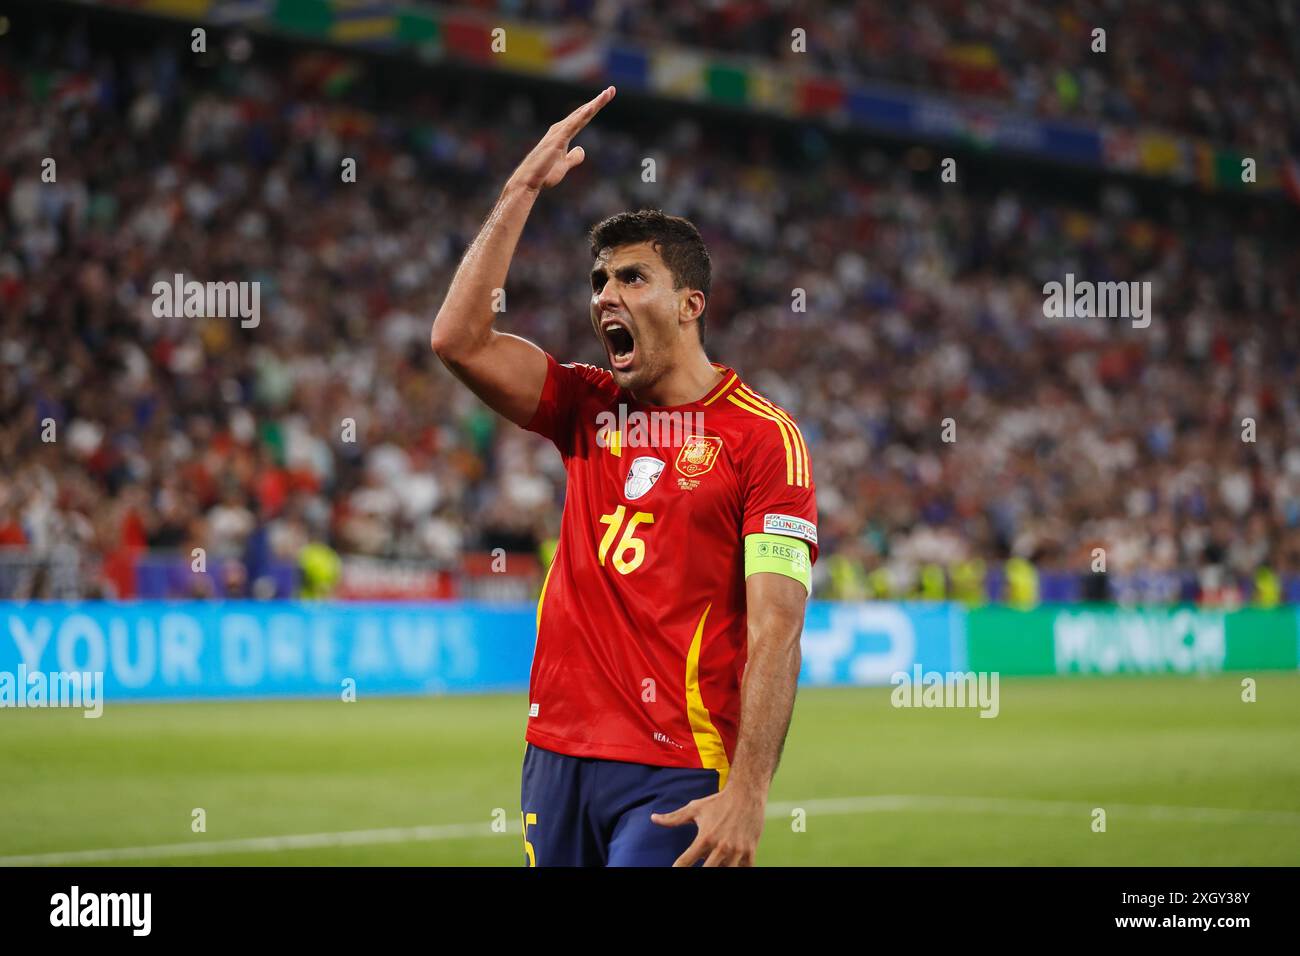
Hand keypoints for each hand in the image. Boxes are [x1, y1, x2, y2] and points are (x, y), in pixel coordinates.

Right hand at [505, 85, 615, 193]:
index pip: (582, 118)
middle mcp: (561, 129)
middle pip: (583, 112)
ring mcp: (559, 133)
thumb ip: (574, 157)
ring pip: (580, 115)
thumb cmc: (543, 173)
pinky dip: (583, 116)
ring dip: (594, 104)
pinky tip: (592, 108)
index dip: (595, 108)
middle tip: (612, 90)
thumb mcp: (564, 165)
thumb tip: (581, 149)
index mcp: (563, 134)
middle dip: (598, 101)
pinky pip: (573, 125)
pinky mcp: (557, 140)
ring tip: (607, 93)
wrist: (528, 181)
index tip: (607, 98)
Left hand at [651, 783, 766, 866]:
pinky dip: (738, 869)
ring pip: (727, 871)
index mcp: (705, 837)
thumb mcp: (695, 808)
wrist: (746, 793)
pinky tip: (731, 865)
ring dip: (720, 869)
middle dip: (701, 871)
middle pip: (707, 870)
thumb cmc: (718, 801)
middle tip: (698, 865)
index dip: (678, 868)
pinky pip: (745, 870)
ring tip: (715, 863)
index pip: (686, 861)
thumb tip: (653, 818)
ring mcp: (737, 850)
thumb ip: (673, 818)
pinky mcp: (750, 851)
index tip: (673, 871)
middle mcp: (721, 846)